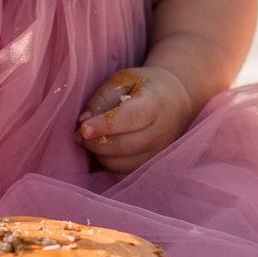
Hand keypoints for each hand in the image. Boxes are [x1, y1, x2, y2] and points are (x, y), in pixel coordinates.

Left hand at [77, 65, 194, 174]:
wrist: (178, 100)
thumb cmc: (146, 87)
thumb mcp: (124, 80)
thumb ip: (102, 98)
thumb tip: (83, 122)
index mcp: (154, 105)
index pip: (128, 119)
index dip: (103, 126)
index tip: (82, 128)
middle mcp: (160, 133)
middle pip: (123, 146)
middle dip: (95, 143)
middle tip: (79, 134)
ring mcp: (160, 153)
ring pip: (122, 165)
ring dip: (100, 156)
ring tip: (94, 140)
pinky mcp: (155, 166)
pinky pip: (125, 176)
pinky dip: (110, 166)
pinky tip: (106, 151)